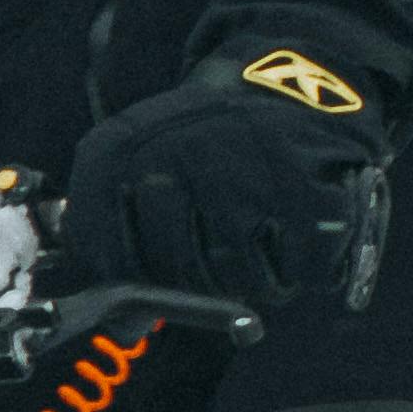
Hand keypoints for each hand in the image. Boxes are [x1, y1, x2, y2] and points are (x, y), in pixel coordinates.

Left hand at [63, 40, 390, 319]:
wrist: (289, 82)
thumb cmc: (206, 150)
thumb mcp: (145, 176)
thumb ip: (124, 249)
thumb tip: (125, 329)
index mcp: (118, 148)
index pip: (103, 251)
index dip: (129, 278)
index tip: (153, 275)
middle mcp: (173, 153)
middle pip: (177, 270)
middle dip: (205, 281)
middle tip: (226, 257)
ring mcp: (239, 168)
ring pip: (238, 277)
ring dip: (259, 279)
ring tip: (265, 243)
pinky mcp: (303, 184)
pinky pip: (302, 269)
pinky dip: (309, 269)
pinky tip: (303, 238)